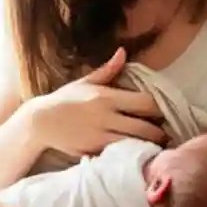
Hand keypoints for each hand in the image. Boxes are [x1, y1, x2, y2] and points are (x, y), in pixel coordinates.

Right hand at [28, 47, 166, 156]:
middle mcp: (106, 117)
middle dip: (159, 131)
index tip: (162, 112)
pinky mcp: (94, 152)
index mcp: (106, 97)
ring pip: (135, 144)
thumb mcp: (84, 82)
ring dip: (148, 145)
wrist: (41, 122)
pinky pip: (120, 154)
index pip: (145, 102)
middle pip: (146, 127)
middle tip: (165, 132)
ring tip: (156, 144)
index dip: (158, 108)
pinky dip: (131, 154)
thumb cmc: (64, 100)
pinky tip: (137, 153)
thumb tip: (123, 52)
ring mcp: (100, 137)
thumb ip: (107, 70)